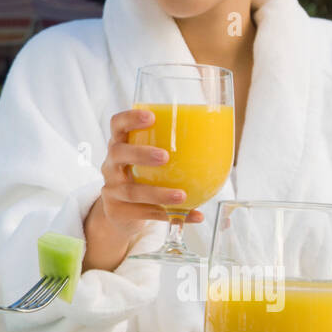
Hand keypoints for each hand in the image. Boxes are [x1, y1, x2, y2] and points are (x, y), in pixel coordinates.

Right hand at [82, 108, 204, 271]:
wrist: (120, 212)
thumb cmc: (144, 177)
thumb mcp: (149, 161)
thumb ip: (173, 149)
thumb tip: (221, 137)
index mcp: (120, 144)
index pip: (117, 124)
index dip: (130, 118)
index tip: (151, 117)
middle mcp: (110, 164)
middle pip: (118, 153)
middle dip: (140, 153)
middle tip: (165, 157)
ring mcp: (111, 189)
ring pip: (131, 191)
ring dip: (158, 193)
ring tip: (181, 195)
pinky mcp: (117, 211)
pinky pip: (143, 214)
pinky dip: (169, 215)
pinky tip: (193, 215)